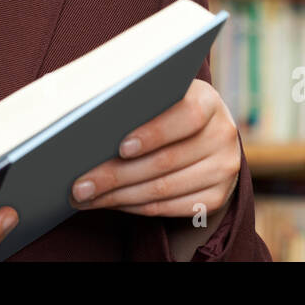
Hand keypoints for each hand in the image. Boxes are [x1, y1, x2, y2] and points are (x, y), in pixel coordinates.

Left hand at [70, 79, 239, 220]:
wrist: (204, 136)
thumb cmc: (166, 109)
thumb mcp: (161, 96)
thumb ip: (138, 101)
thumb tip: (90, 121)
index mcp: (208, 100)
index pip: (186, 116)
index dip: (154, 133)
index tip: (121, 147)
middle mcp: (223, 134)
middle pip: (166, 160)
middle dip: (116, 174)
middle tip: (80, 185)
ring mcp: (223, 169)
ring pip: (164, 189)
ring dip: (119, 196)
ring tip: (85, 197)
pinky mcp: (216, 197)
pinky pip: (170, 208)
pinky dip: (135, 208)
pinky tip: (109, 203)